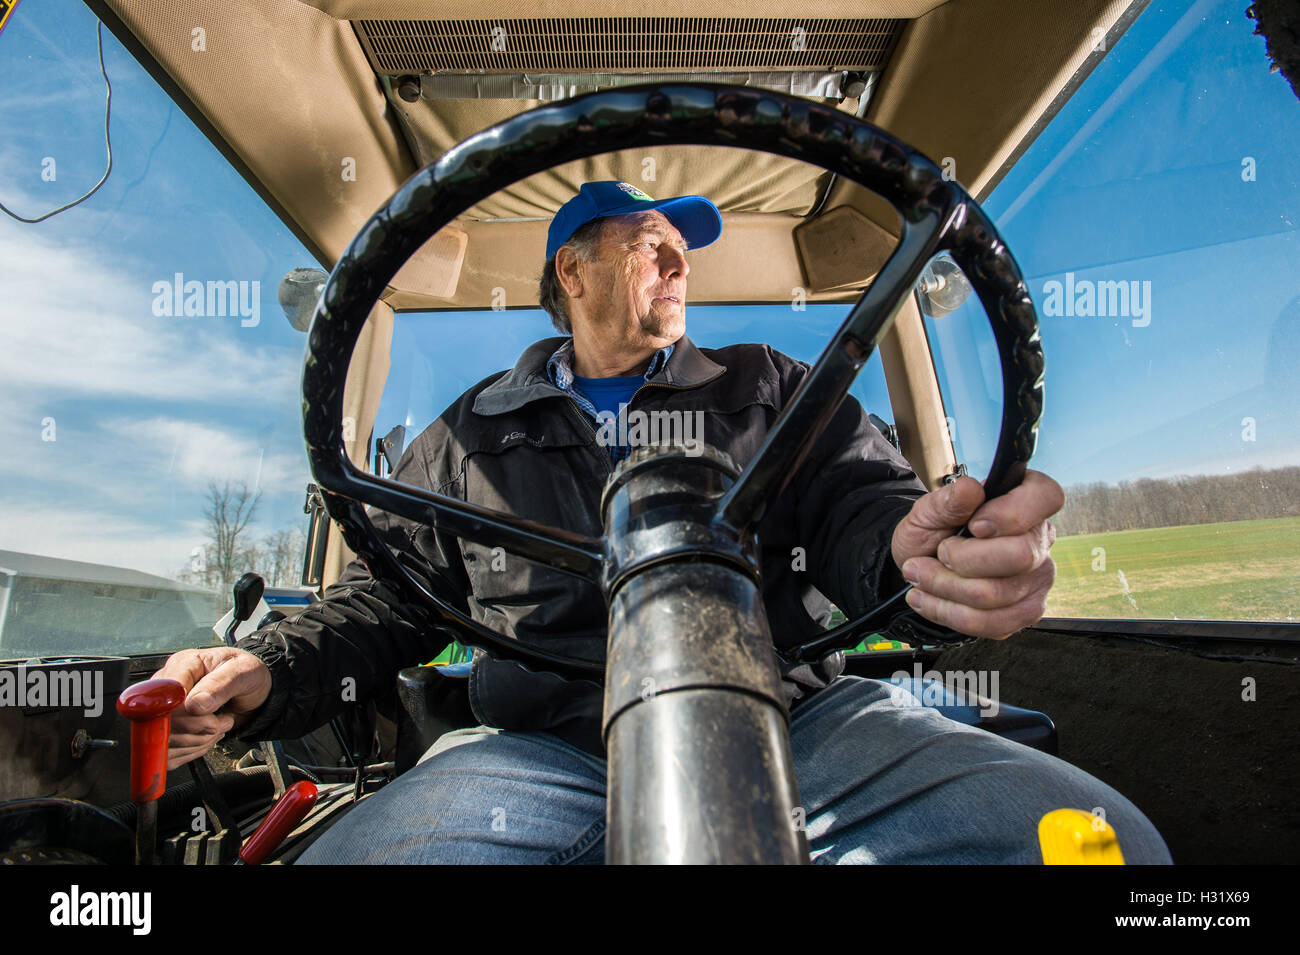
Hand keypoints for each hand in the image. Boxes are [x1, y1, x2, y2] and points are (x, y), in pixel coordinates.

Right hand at [151, 647, 272, 769]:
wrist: (254, 691)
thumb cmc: (246, 675)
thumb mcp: (243, 672)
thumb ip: (220, 685)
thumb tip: (195, 703)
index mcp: (184, 664)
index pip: (166, 693)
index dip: (182, 710)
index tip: (203, 714)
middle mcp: (169, 687)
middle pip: (165, 720)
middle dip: (198, 726)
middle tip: (220, 721)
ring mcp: (165, 710)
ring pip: (167, 740)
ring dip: (199, 740)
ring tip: (218, 725)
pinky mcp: (167, 730)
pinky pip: (170, 753)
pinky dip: (193, 750)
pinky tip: (207, 736)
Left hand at [889, 470, 1063, 639]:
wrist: (920, 565)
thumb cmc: (931, 533)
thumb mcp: (929, 511)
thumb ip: (948, 500)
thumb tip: (970, 488)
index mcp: (1026, 500)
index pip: (1046, 497)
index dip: (1011, 513)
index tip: (973, 525)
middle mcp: (1040, 540)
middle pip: (1020, 556)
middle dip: (964, 559)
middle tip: (939, 552)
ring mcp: (1038, 579)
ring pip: (997, 595)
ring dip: (945, 587)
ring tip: (919, 574)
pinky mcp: (1026, 612)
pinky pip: (991, 623)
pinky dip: (948, 612)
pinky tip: (927, 598)